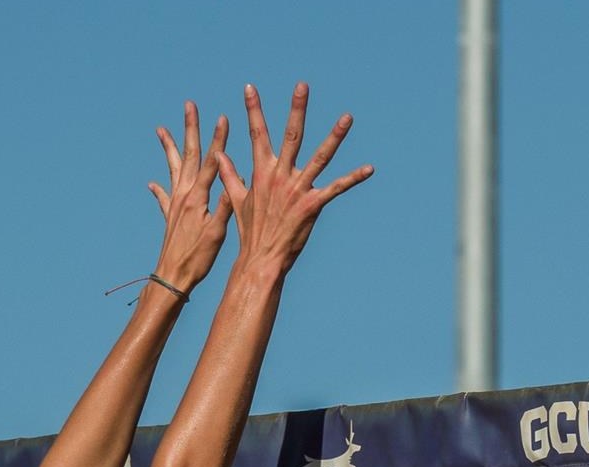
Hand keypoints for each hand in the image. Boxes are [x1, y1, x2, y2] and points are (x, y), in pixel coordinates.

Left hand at [149, 102, 233, 292]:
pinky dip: (159, 187)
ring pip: (173, 167)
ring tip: (161, 129)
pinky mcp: (169, 216)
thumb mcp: (217, 232)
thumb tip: (232, 182)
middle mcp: (183, 195)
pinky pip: (164, 196)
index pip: (210, 162)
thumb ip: (224, 206)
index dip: (218, 140)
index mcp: (197, 198)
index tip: (223, 117)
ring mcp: (174, 204)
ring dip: (169, 147)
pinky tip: (153, 183)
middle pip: (187, 155)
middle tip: (189, 106)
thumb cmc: (197, 257)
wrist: (172, 275)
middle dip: (190, 129)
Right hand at [218, 82, 372, 273]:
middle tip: (302, 86)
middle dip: (296, 109)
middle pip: (290, 135)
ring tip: (347, 117)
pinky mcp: (313, 204)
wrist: (261, 258)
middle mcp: (280, 176)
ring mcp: (297, 189)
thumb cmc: (251, 231)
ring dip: (335, 136)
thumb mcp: (237, 199)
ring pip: (320, 156)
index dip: (253, 110)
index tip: (250, 88)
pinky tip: (370, 169)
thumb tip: (219, 155)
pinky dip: (353, 178)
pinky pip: (337, 188)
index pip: (256, 134)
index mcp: (261, 172)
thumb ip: (230, 174)